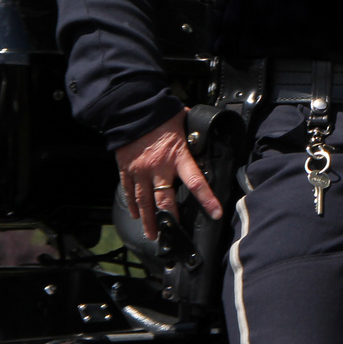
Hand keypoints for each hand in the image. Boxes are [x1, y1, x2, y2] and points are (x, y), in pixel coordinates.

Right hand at [116, 109, 223, 241]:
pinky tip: (136, 215)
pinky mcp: (126, 169)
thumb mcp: (187, 123)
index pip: (196, 181)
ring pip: (144, 202)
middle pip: (165, 200)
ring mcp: (140, 170)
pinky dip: (132, 205)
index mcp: (178, 156)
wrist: (132, 109)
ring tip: (153, 234)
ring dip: (149, 220)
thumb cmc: (162, 114)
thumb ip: (195, 136)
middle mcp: (158, 167)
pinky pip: (129, 191)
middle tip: (174, 235)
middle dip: (170, 220)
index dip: (207, 199)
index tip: (216, 213)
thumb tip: (209, 138)